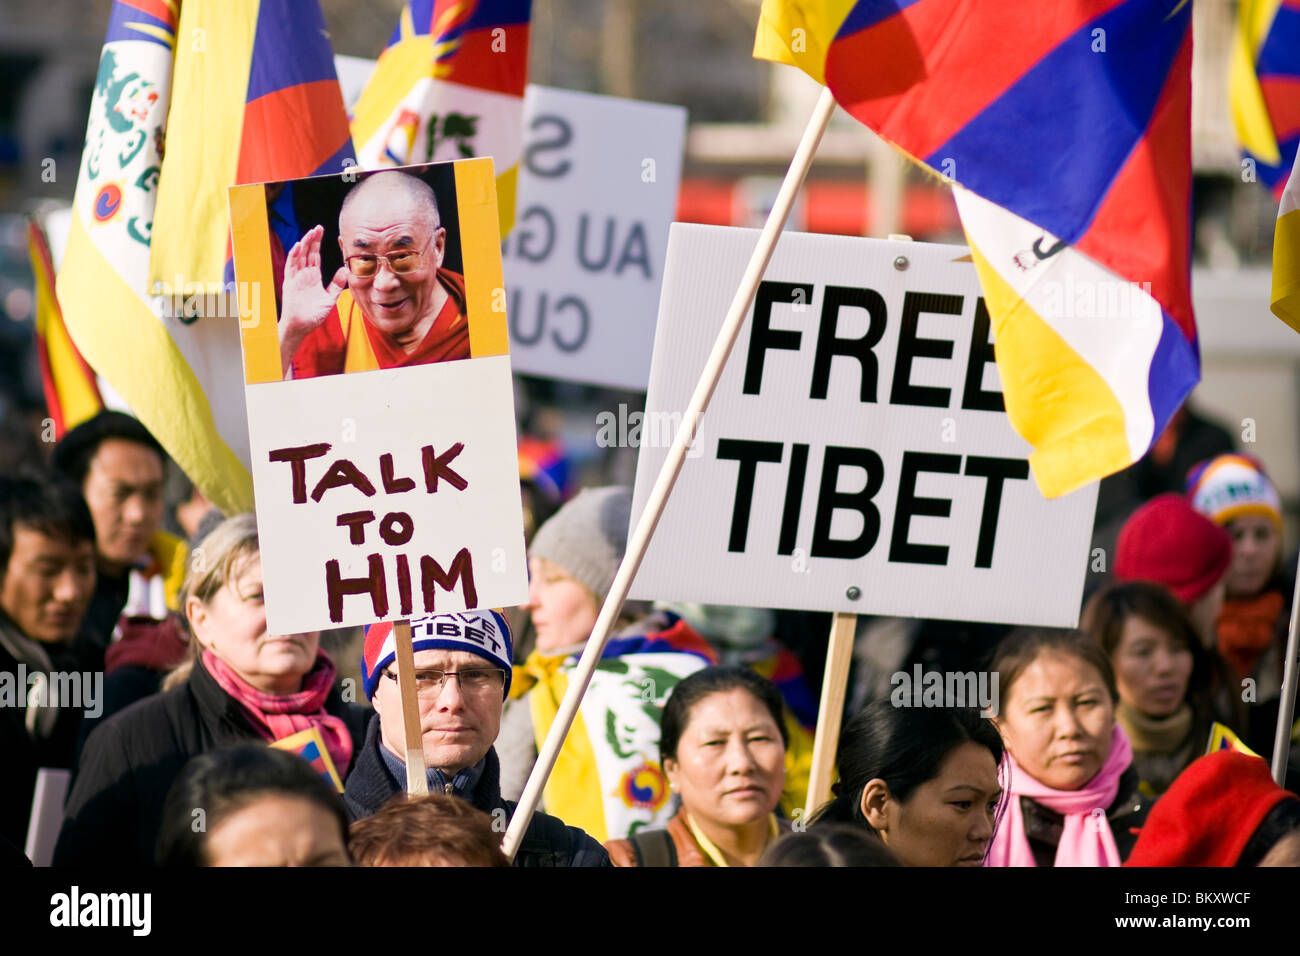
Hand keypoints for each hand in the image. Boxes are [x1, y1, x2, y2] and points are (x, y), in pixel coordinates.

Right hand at [280, 225, 346, 371]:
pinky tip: (297, 246)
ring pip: (299, 256)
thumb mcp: (330, 298)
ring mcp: (296, 278)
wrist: (301, 326)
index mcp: (313, 276)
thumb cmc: (314, 314)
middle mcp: (304, 274)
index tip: (322, 230)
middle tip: (318, 227)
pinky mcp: (290, 283)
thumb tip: (346, 270)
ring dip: (304, 244)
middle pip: (307, 252)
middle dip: (312, 239)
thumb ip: (336, 284)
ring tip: (310, 233)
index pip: (315, 255)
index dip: (318, 243)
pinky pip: (291, 267)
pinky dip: (293, 256)